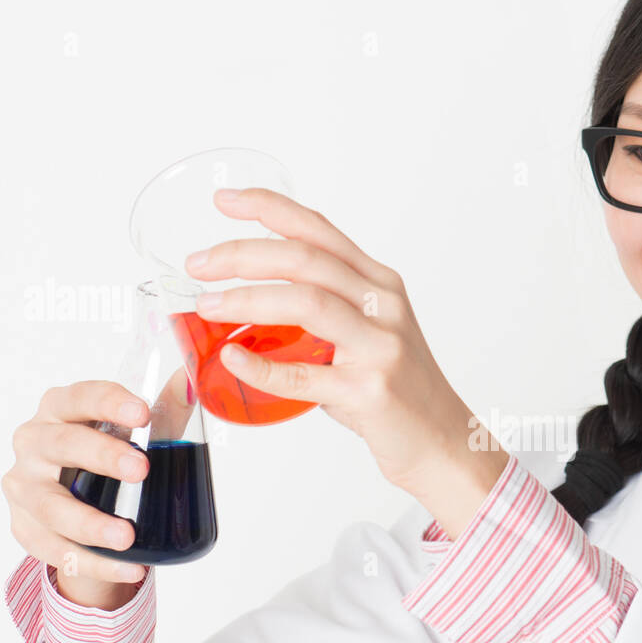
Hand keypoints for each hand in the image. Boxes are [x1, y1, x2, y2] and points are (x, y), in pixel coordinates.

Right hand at [2, 381, 152, 609]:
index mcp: (58, 410)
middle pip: (60, 445)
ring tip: (127, 537)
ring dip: (89, 523)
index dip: (108, 402)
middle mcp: (33, 443)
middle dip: (100, 456)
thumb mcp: (134, 435)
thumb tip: (194, 382)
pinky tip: (129, 568)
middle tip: (141, 470)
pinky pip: (54, 551)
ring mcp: (23, 488)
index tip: (143, 413)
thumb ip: (165, 411)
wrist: (80, 506)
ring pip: (49, 506)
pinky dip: (93, 564)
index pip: (78, 397)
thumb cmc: (104, 456)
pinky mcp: (24, 528)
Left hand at [186, 188, 507, 533]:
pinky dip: (261, 367)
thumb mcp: (369, 335)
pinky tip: (233, 358)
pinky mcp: (369, 390)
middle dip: (242, 254)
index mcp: (380, 285)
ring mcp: (380, 347)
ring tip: (207, 306)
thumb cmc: (398, 391)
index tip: (225, 200)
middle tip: (199, 264)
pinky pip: (303, 375)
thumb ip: (326, 313)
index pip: (319, 232)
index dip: (269, 208)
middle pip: (305, 260)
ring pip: (306, 304)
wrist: (442, 442)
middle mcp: (383, 306)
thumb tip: (252, 307)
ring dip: (247, 300)